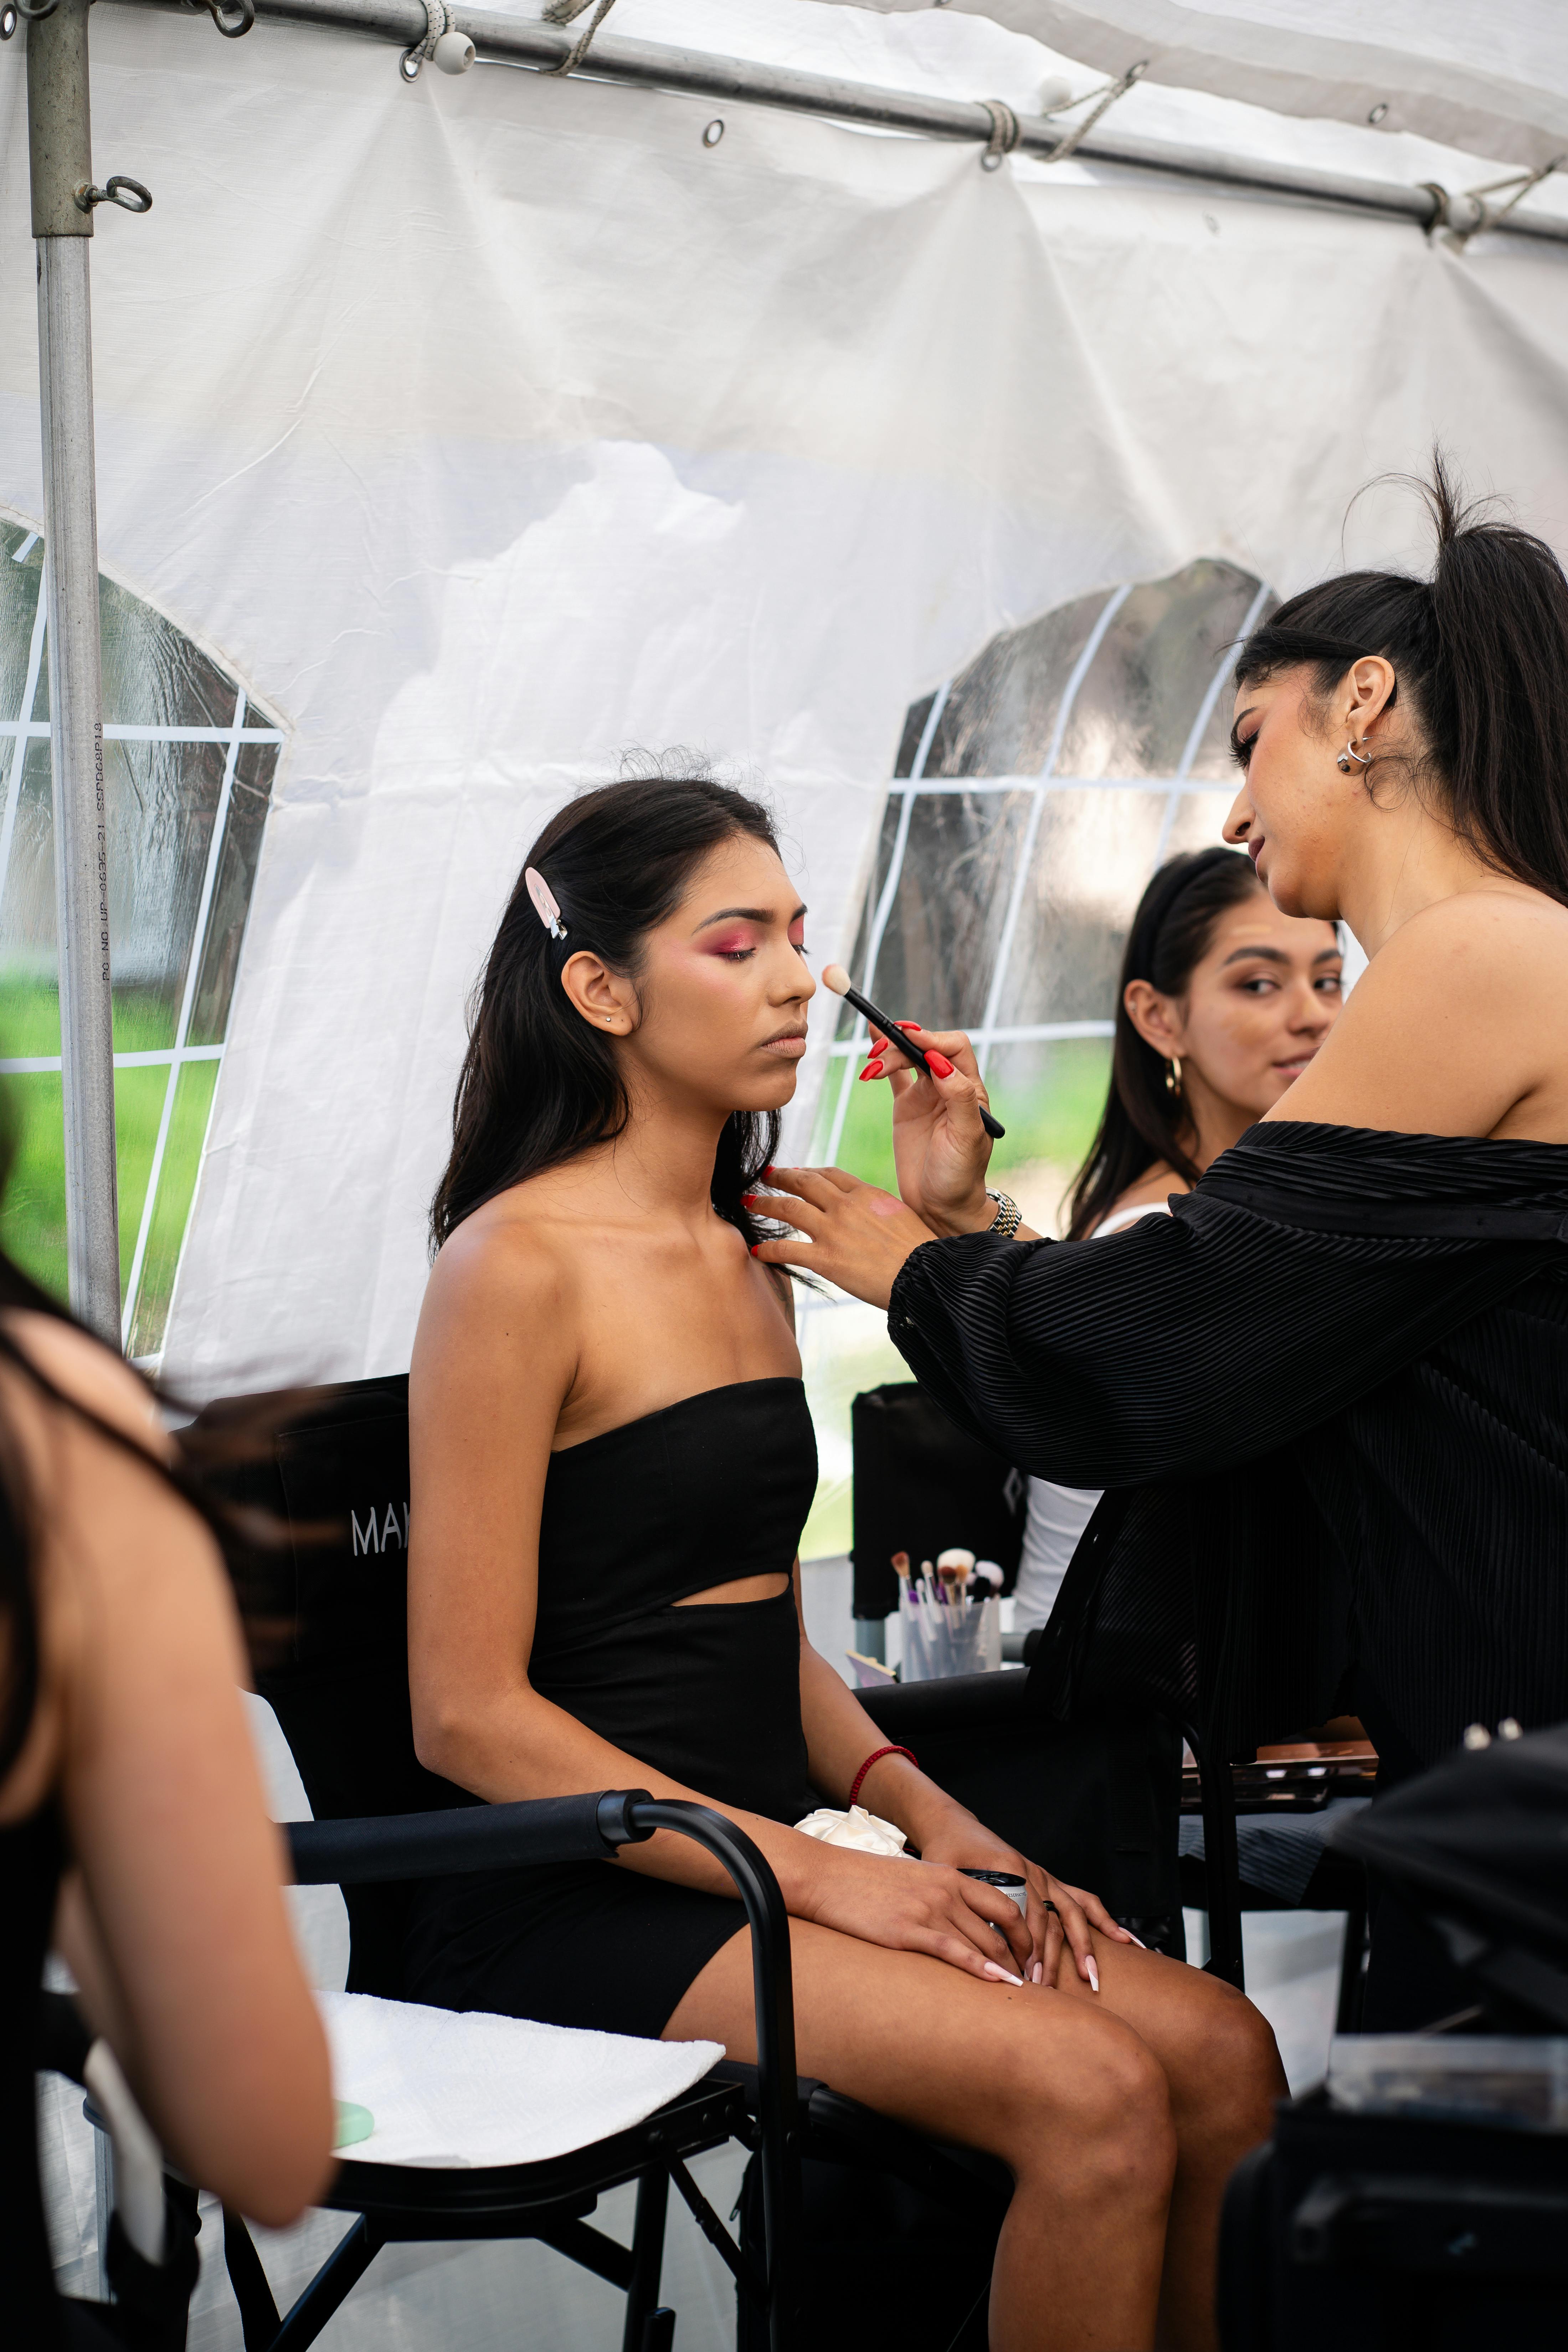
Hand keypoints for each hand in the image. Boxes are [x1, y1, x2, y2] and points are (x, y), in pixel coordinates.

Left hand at [746, 1166, 934, 1309]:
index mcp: (867, 1193)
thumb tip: (872, 1216)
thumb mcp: (901, 1217)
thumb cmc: (920, 1252)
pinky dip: (769, 1249)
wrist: (925, 1275)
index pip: (831, 1174)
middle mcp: (846, 1206)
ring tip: (749, 1202)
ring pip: (789, 1209)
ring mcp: (833, 1230)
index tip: (798, 1172)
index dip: (809, 1171)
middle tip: (765, 1175)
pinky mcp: (825, 1258)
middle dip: (781, 1177)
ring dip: (765, 1204)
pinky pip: (787, 1250)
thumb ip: (879, 1211)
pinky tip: (757, 1250)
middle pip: (805, 1183)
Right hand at [797, 1840, 1036, 1984]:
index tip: (1032, 1955)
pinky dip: (980, 1968)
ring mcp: (927, 1910)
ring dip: (1007, 1969)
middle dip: (1021, 1959)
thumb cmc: (867, 1880)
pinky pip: (953, 1952)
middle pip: (998, 1930)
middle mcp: (945, 1891)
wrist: (827, 1877)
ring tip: (1022, 1992)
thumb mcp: (915, 1878)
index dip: (1025, 1933)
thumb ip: (941, 1894)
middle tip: (1034, 1981)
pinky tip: (997, 1982)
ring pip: (981, 1944)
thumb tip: (962, 1919)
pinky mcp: (908, 1931)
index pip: (1004, 1905)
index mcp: (949, 1876)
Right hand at [858, 1022, 995, 1235]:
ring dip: (888, 1054)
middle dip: (902, 1046)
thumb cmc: (961, 1175)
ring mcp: (926, 1096)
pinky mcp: (907, 1108)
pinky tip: (872, 1041)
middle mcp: (948, 1087)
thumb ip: (958, 1096)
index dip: (932, 1038)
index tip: (910, 1039)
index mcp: (969, 1090)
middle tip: (879, 1057)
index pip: (953, 1048)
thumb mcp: (966, 1137)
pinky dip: (884, 1059)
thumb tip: (939, 1061)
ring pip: (907, 1059)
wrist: (941, 1207)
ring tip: (870, 1066)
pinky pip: (895, 1076)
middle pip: (925, 1049)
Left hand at [915, 1814, 1133, 1991]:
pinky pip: (1083, 1899)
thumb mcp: (944, 1872)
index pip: (1026, 1917)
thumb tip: (964, 1940)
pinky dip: (1104, 1919)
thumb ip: (957, 1900)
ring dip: (1082, 1946)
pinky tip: (1125, 1941)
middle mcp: (1033, 1873)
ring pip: (1072, 1913)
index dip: (1028, 1950)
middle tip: (1049, 1989)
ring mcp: (1046, 1877)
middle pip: (1050, 1920)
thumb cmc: (947, 1853)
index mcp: (1009, 1871)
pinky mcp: (1051, 1880)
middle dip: (1053, 1958)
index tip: (1027, 1979)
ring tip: (1091, 1976)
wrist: (954, 1827)